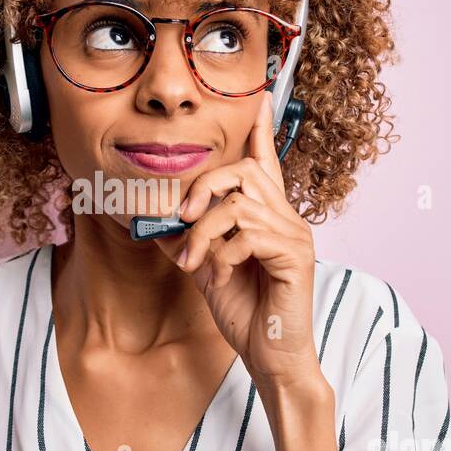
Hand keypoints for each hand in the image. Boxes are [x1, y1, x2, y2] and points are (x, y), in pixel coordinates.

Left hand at [151, 91, 321, 396]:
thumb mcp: (206, 268)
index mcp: (267, 215)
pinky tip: (218, 276)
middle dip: (203, 189)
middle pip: (242, 171)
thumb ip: (189, 239)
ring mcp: (294, 234)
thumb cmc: (246, 312)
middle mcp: (286, 217)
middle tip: (183, 219)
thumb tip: (156, 219)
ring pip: (237, 204)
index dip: (259, 128)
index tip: (257, 95)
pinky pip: (247, 234)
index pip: (264, 161)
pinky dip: (221, 254)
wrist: (271, 355)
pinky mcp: (294, 255)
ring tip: (194, 263)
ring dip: (203, 233)